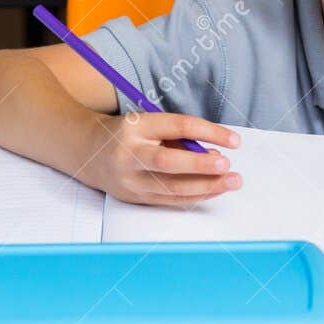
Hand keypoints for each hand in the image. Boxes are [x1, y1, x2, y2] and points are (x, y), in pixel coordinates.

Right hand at [83, 112, 241, 205]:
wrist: (89, 152)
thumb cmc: (128, 134)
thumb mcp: (149, 124)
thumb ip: (179, 137)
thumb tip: (215, 154)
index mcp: (136, 127)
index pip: (178, 126)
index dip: (209, 132)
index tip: (235, 140)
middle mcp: (130, 154)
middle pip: (169, 162)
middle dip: (201, 166)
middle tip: (227, 165)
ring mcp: (131, 180)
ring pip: (172, 188)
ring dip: (206, 186)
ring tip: (232, 181)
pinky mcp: (135, 197)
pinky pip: (170, 200)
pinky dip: (195, 196)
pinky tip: (214, 190)